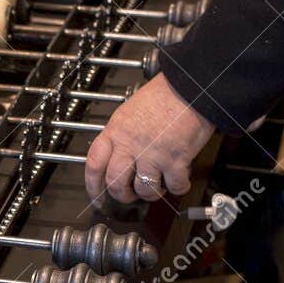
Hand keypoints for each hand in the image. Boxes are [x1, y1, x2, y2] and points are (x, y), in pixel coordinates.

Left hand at [84, 75, 215, 203]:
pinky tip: (181, 180)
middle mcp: (131, 144)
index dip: (93, 185)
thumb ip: (122, 134)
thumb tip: (120, 155)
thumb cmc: (165, 94)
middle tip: (130, 195)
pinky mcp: (175, 159)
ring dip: (152, 193)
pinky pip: (174, 186)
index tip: (98, 196)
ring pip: (144, 190)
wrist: (190, 86)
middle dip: (123, 195)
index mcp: (116, 130)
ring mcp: (152, 153)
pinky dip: (179, 187)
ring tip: (158, 186)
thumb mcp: (131, 110)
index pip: (94, 164)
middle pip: (116, 183)